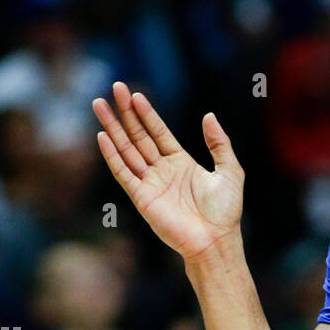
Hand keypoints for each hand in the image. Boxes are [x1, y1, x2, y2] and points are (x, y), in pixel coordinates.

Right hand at [93, 82, 244, 261]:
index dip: (146, 113)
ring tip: (99, 105)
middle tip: (115, 88)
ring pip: (127, 149)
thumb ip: (219, 143)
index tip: (135, 94)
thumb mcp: (230, 171)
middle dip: (126, 113)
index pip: (158, 132)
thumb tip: (209, 116)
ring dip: (113, 127)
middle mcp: (162, 171)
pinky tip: (102, 136)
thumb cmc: (225, 212)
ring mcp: (150, 184)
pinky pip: (123, 172)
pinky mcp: (141, 198)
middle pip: (139, 136)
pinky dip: (112, 155)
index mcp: (181, 163)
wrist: (215, 241)